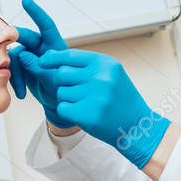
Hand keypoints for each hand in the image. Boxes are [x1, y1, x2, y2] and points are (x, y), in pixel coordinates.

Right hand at [7, 0, 72, 127]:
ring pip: (14, 55)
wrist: (57, 105)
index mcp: (54, 46)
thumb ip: (39, 67)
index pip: (46, 25)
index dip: (36, 12)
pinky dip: (14, 80)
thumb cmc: (62, 91)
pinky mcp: (23, 67)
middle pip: (23, 36)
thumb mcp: (53, 80)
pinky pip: (12, 68)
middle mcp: (41, 48)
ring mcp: (31, 56)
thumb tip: (22, 54)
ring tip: (20, 90)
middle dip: (9, 37)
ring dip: (14, 71)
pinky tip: (21, 93)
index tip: (26, 1)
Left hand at [36, 49, 169, 168]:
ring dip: (68, 99)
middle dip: (64, 83)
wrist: (137, 125)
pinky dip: (68, 112)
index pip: (69, 55)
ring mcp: (94, 97)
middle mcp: (100, 78)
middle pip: (61, 74)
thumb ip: (82, 64)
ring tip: (86, 104)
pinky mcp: (87, 115)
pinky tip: (83, 114)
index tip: (42, 61)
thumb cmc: (118, 98)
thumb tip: (49, 55)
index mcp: (105, 63)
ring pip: (61, 92)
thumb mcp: (108, 74)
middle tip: (79, 92)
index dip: (53, 58)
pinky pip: (62, 108)